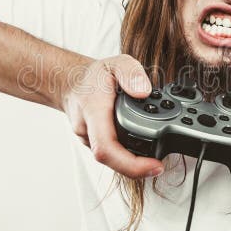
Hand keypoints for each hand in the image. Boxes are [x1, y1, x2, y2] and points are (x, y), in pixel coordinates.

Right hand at [61, 54, 164, 178]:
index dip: (131, 163)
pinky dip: (125, 156)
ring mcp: (88, 139)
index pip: (107, 147)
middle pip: (110, 160)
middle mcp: (87, 129)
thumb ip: (131, 73)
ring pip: (110, 160)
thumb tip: (144, 92)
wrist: (71, 82)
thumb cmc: (94, 75)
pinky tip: (140, 153)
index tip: (154, 165)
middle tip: (159, 167)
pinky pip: (110, 155)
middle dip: (136, 169)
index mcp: (93, 110)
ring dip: (131, 164)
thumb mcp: (116, 62)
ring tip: (153, 161)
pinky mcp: (93, 143)